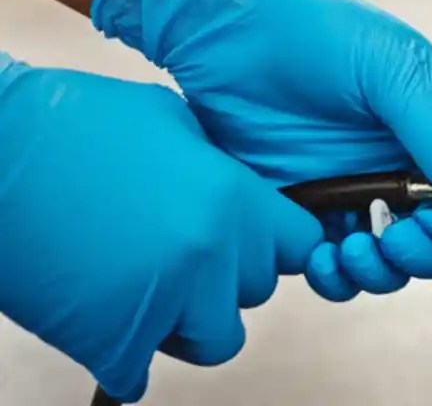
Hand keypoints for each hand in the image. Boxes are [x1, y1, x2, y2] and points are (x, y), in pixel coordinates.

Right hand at [0, 54, 321, 402]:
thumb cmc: (67, 124)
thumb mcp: (168, 120)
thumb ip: (216, 165)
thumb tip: (235, 193)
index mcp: (233, 199)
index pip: (301, 246)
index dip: (274, 248)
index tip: (247, 247)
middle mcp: (212, 252)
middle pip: (255, 291)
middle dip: (222, 279)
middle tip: (174, 259)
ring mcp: (166, 300)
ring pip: (215, 339)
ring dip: (185, 325)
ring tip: (144, 294)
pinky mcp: (114, 341)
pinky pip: (140, 374)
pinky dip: (123, 357)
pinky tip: (104, 326)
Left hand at [91, 0, 431, 301]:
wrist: (227, 27)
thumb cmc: (315, 26)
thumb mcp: (392, 68)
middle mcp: (400, 164)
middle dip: (422, 254)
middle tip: (394, 240)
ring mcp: (353, 188)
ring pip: (388, 261)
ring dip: (380, 271)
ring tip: (353, 250)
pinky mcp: (306, 206)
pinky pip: (333, 261)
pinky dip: (335, 274)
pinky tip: (322, 255)